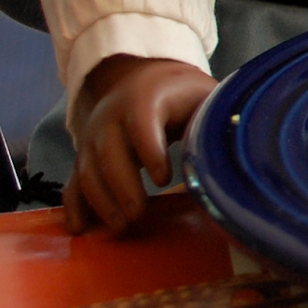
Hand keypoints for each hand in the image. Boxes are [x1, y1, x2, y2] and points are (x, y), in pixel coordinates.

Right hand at [63, 56, 215, 234]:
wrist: (141, 78)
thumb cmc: (179, 93)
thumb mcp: (200, 94)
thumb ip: (213, 117)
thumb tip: (232, 148)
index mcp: (143, 99)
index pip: (142, 125)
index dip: (150, 152)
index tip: (165, 179)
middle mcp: (111, 117)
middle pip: (108, 153)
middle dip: (122, 187)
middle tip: (138, 215)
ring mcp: (93, 137)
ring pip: (88, 170)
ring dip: (101, 201)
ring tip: (122, 226)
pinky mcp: (86, 156)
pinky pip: (74, 181)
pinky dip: (74, 205)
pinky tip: (79, 229)